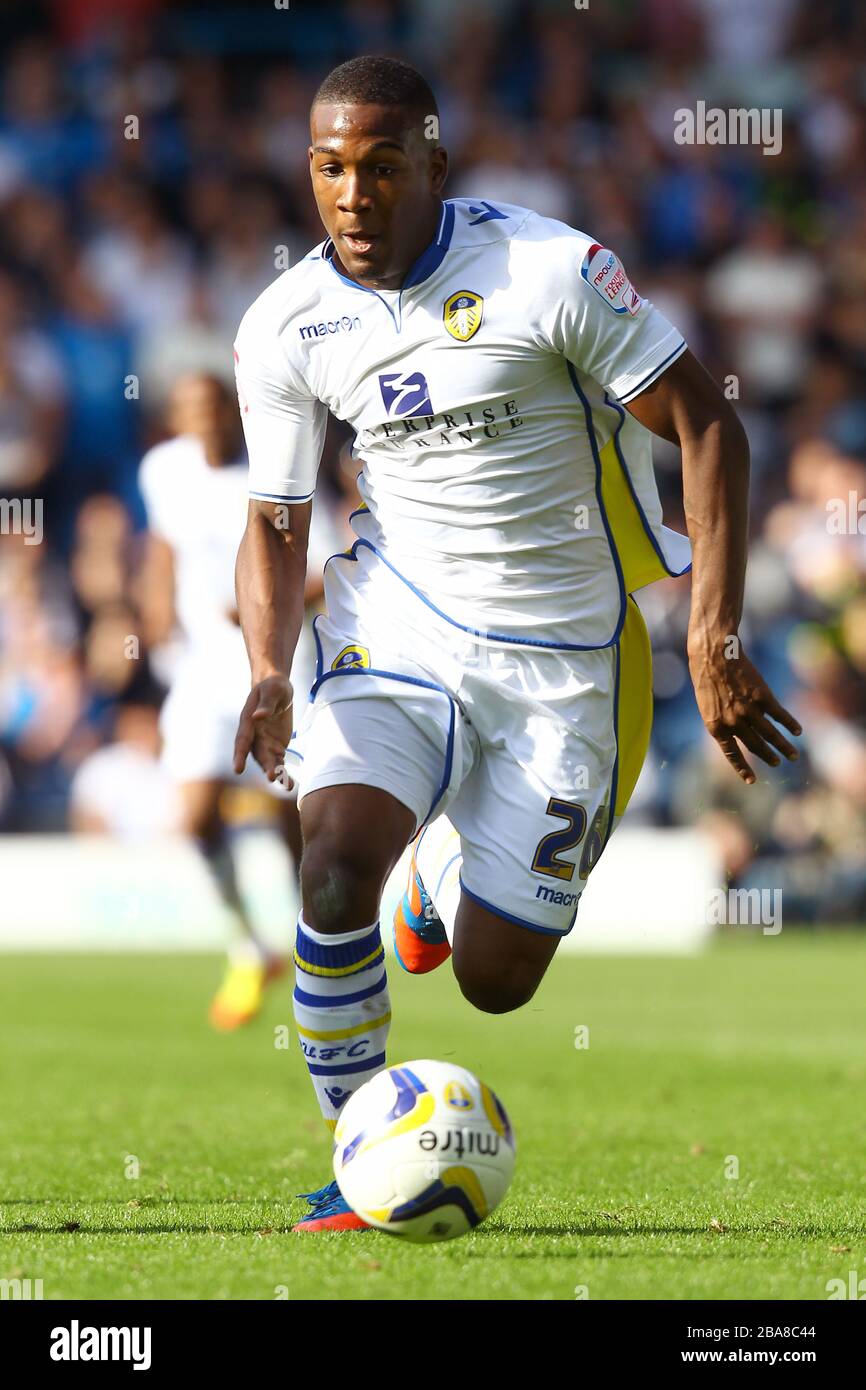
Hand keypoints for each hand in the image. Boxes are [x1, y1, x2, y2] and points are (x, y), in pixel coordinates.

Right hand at [233, 674, 293, 784]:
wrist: (277, 690)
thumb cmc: (272, 687)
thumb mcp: (273, 690)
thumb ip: (266, 704)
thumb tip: (258, 716)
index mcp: (248, 722)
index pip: (242, 740)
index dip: (239, 755)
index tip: (237, 769)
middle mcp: (254, 737)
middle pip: (258, 755)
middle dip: (265, 766)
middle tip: (271, 777)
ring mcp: (265, 744)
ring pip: (269, 762)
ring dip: (276, 774)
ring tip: (286, 785)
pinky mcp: (276, 747)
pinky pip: (279, 763)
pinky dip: (284, 773)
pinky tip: (290, 785)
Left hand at [688, 643, 801, 784]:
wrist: (713, 655)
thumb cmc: (706, 679)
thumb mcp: (708, 706)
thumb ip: (723, 723)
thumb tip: (741, 735)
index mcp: (716, 728)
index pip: (732, 754)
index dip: (743, 769)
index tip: (752, 781)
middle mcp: (733, 723)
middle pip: (756, 746)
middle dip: (768, 756)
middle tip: (777, 763)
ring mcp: (749, 711)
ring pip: (771, 735)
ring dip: (783, 747)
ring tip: (792, 755)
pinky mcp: (762, 697)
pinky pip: (780, 715)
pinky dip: (790, 724)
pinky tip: (797, 731)